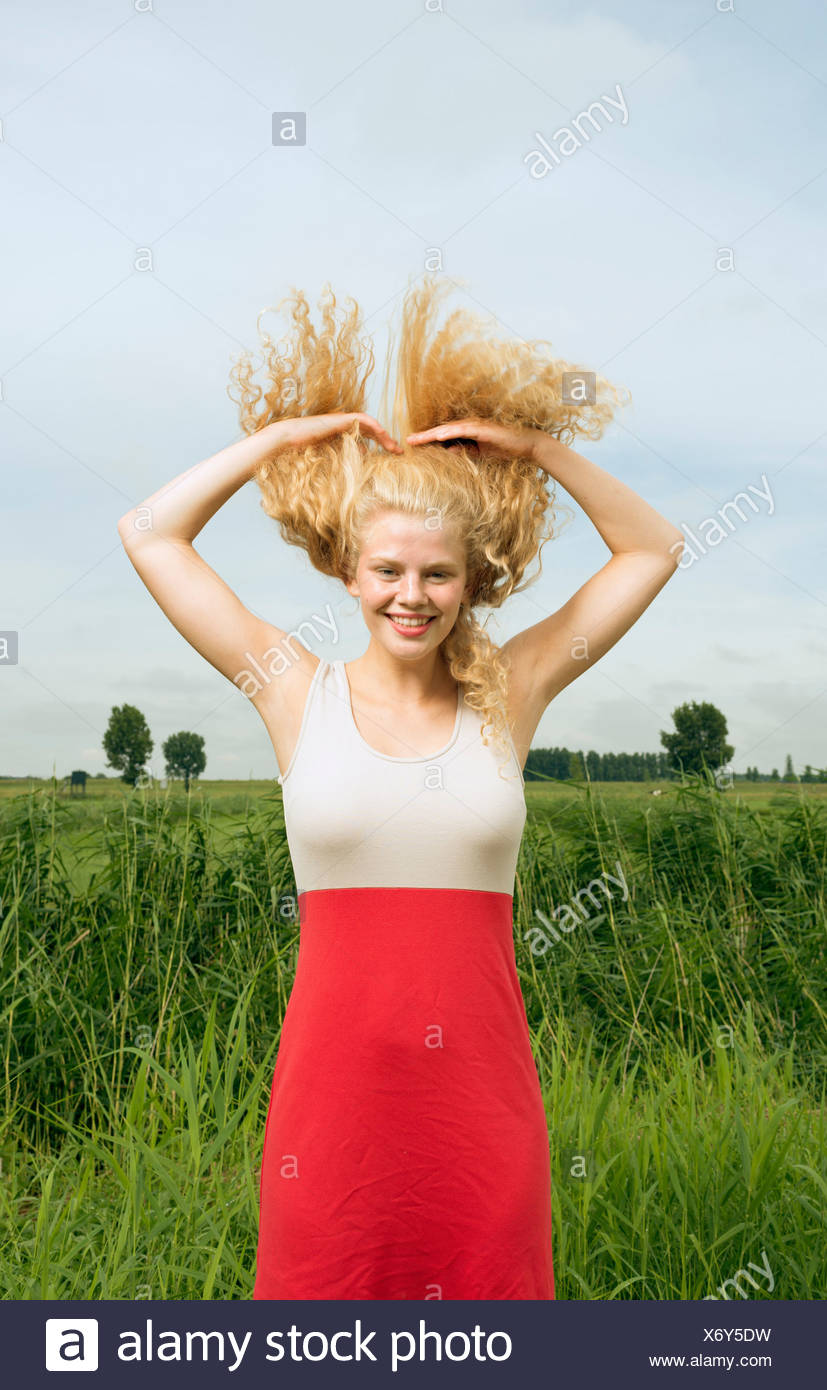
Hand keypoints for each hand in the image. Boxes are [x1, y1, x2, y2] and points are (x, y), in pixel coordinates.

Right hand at [275, 413, 402, 453]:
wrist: (283, 441)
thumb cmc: (297, 453)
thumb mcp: (326, 458)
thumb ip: (341, 459)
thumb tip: (360, 459)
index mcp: (339, 435)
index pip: (364, 438)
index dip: (378, 446)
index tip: (389, 457)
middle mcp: (341, 427)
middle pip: (370, 431)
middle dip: (385, 441)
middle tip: (398, 453)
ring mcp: (340, 421)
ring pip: (368, 424)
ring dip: (383, 435)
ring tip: (394, 447)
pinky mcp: (338, 420)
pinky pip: (361, 419)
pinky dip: (374, 426)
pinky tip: (383, 435)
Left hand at [406, 419, 540, 461]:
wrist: (525, 444)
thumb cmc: (504, 448)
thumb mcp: (479, 453)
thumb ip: (464, 452)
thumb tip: (448, 454)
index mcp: (467, 432)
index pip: (443, 436)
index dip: (427, 440)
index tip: (412, 446)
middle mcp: (468, 426)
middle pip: (441, 430)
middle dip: (423, 436)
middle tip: (406, 441)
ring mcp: (475, 425)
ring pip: (448, 429)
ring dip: (431, 433)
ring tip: (416, 439)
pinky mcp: (483, 428)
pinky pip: (463, 430)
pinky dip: (450, 432)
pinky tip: (438, 435)